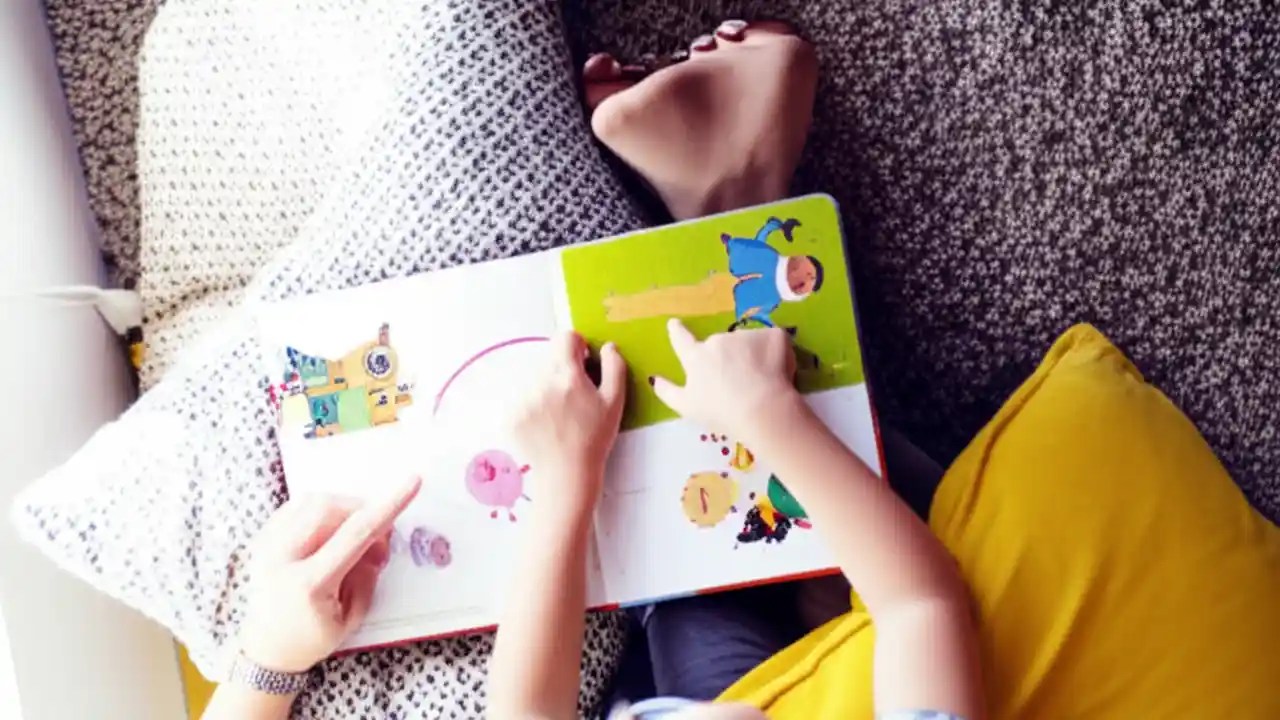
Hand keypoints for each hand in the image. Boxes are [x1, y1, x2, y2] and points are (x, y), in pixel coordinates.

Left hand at [236, 476, 420, 672]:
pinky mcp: (261, 538)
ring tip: (353, 539)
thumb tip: (376, 542)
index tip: (411, 483)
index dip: (388, 506)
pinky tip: (330, 534)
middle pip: (331, 508)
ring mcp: (266, 545)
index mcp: (308, 583)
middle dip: (364, 512)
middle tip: (378, 543)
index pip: (356, 533)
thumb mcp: (351, 618)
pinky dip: (321, 512)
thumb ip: (367, 576)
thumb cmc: (311, 639)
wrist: (265, 649)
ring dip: (343, 510)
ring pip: (313, 501)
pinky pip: (297, 506)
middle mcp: (282, 557)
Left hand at [512, 333, 626, 516]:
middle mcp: (541, 381)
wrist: (567, 474)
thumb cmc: (594, 438)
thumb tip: (608, 346)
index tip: (582, 361)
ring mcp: (523, 398)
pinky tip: (547, 426)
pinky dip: (534, 407)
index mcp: (567, 374)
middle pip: (550, 359)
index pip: (565, 337)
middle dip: (563, 370)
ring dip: (548, 388)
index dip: (577, 345)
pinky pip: (523, 398)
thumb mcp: (614, 402)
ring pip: (536, 379)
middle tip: (574, 397)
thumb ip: (614, 367)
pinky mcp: (511, 414)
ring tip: (560, 416)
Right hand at [650, 319, 797, 442]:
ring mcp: (745, 335)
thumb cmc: (721, 413)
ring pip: (750, 344)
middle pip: (723, 346)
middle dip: (731, 358)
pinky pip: (774, 342)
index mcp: (696, 358)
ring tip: (762, 383)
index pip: (682, 340)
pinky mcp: (772, 335)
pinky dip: (777, 354)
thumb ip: (668, 391)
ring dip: (755, 357)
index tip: (674, 323)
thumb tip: (654, 379)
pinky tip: (779, 373)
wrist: (762, 409)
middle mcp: (717, 341)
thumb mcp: (687, 408)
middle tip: (742, 383)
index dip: (677, 331)